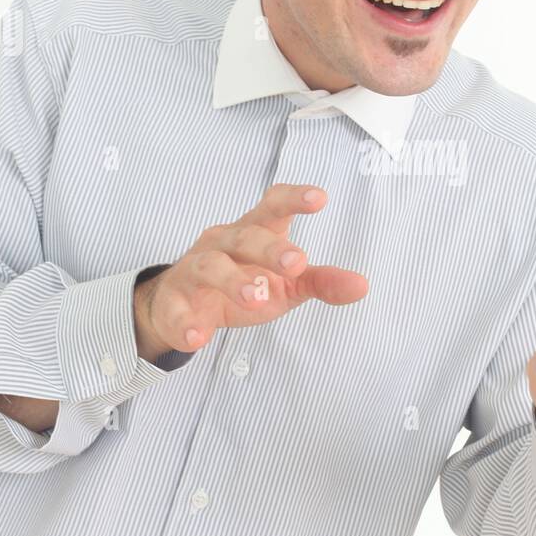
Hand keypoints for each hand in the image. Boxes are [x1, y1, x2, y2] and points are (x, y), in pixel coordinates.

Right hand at [135, 183, 367, 354]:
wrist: (179, 306)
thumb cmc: (241, 282)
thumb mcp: (286, 284)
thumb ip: (320, 281)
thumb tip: (362, 285)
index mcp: (252, 234)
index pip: (271, 207)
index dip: (293, 199)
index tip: (319, 198)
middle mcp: (221, 245)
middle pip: (244, 238)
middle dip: (270, 248)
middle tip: (298, 263)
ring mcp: (194, 272)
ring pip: (208, 267)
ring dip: (232, 281)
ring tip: (255, 299)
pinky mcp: (174, 305)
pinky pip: (177, 312)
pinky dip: (186, 324)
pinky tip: (199, 336)